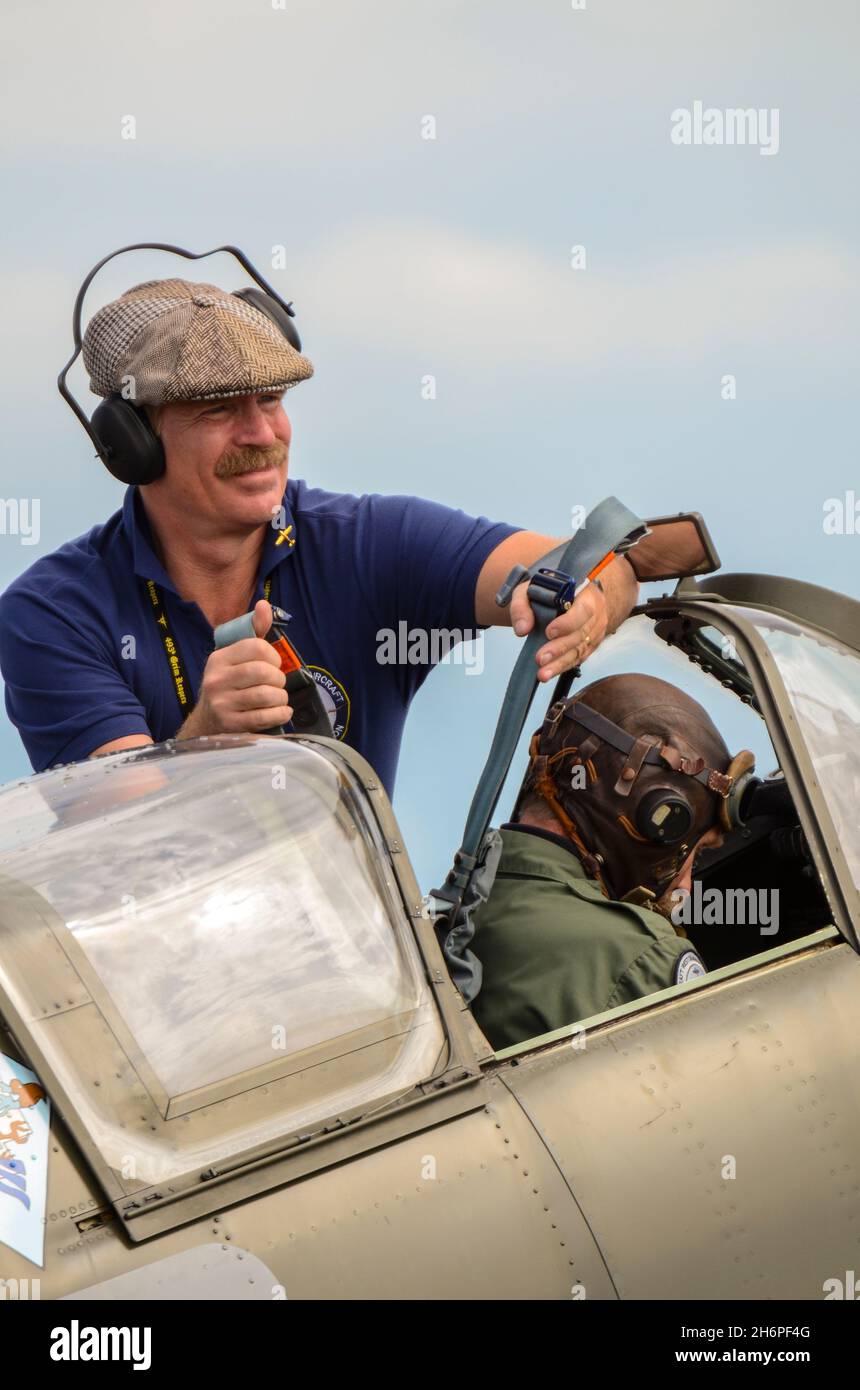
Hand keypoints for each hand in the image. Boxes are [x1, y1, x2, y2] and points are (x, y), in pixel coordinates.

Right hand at [177, 600, 293, 735]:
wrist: (208, 721)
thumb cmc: (230, 683)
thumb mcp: (237, 656)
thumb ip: (254, 632)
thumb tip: (264, 605)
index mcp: (219, 658)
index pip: (256, 646)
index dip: (274, 655)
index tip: (274, 664)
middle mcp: (216, 679)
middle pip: (263, 672)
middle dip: (278, 678)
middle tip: (277, 683)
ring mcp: (222, 703)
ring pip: (266, 695)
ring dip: (281, 697)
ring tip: (278, 698)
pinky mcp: (231, 724)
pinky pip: (265, 717)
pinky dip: (281, 713)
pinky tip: (281, 710)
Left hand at [510, 554, 638, 680]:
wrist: (567, 592)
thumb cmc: (551, 589)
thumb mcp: (531, 588)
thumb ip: (522, 605)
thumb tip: (522, 629)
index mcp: (586, 592)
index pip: (583, 610)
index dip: (568, 623)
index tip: (549, 632)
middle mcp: (596, 611)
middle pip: (581, 633)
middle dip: (559, 648)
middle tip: (541, 658)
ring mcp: (596, 628)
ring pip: (580, 649)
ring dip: (560, 663)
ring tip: (543, 673)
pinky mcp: (592, 642)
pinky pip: (580, 657)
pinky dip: (564, 666)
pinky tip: (550, 672)